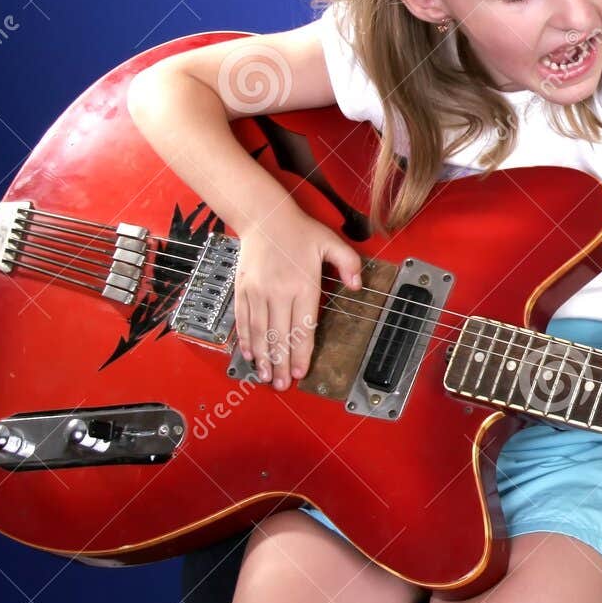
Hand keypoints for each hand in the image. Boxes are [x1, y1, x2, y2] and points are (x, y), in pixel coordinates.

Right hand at [233, 209, 361, 390]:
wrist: (264, 216)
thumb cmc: (299, 231)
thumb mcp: (331, 242)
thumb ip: (348, 264)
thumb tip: (359, 285)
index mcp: (303, 284)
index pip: (303, 327)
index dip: (301, 353)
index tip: (299, 372)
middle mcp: (278, 291)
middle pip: (280, 336)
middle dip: (280, 364)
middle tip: (281, 386)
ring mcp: (258, 292)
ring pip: (260, 332)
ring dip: (262, 357)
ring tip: (265, 377)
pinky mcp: (243, 289)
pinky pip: (243, 320)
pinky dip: (245, 340)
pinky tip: (249, 355)